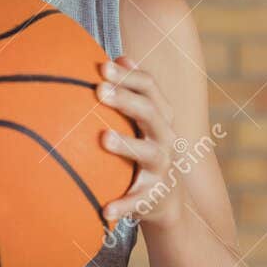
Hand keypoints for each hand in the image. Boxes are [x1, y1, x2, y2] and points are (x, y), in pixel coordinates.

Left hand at [95, 55, 184, 228]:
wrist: (167, 201)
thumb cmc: (146, 149)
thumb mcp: (145, 121)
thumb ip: (134, 91)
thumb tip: (119, 56)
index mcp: (160, 117)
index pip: (150, 89)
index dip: (129, 76)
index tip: (103, 66)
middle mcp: (165, 139)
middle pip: (151, 114)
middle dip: (126, 100)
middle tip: (99, 90)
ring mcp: (162, 168)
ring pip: (148, 154)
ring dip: (126, 145)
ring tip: (103, 138)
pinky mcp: (152, 197)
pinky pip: (137, 201)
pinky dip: (123, 206)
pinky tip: (104, 210)